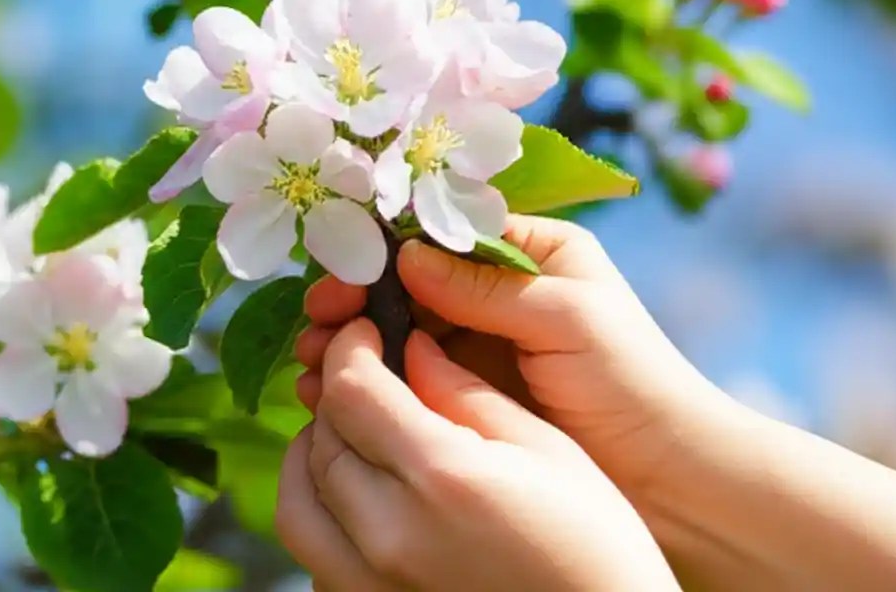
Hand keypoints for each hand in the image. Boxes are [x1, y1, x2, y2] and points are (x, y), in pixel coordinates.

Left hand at [275, 318, 677, 591]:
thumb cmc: (598, 551)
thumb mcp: (547, 454)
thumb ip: (465, 394)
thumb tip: (410, 346)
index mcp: (443, 478)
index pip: (352, 390)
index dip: (350, 348)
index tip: (364, 330)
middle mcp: (391, 535)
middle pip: (322, 439)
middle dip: (338, 397)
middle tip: (368, 377)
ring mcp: (368, 586)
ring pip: (298, 502)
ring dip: (315, 456)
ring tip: (353, 436)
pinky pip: (314, 556)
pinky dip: (323, 516)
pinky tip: (363, 499)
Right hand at [295, 214, 733, 501]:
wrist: (667, 474)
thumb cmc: (633, 381)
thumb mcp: (567, 318)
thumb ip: (487, 287)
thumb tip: (406, 255)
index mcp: (531, 252)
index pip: (445, 230)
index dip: (390, 245)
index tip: (345, 266)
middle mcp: (497, 291)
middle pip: (410, 279)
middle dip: (359, 295)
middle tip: (320, 316)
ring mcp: (477, 342)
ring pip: (398, 328)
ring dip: (352, 339)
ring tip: (313, 358)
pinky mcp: (464, 391)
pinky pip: (404, 373)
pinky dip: (367, 378)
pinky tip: (329, 389)